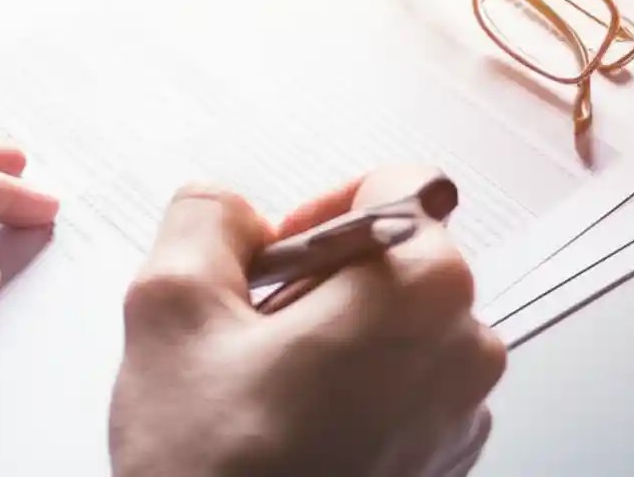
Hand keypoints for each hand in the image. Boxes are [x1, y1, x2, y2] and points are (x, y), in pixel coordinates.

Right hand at [108, 165, 505, 476]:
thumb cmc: (212, 464)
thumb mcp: (169, 305)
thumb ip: (202, 216)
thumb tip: (228, 207)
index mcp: (420, 291)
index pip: (394, 184)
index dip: (314, 209)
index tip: (268, 261)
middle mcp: (464, 348)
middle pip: (390, 258)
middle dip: (314, 277)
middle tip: (247, 333)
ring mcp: (459, 413)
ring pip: (389, 323)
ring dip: (326, 334)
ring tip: (262, 388)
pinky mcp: (439, 459)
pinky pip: (396, 384)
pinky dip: (345, 385)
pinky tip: (286, 425)